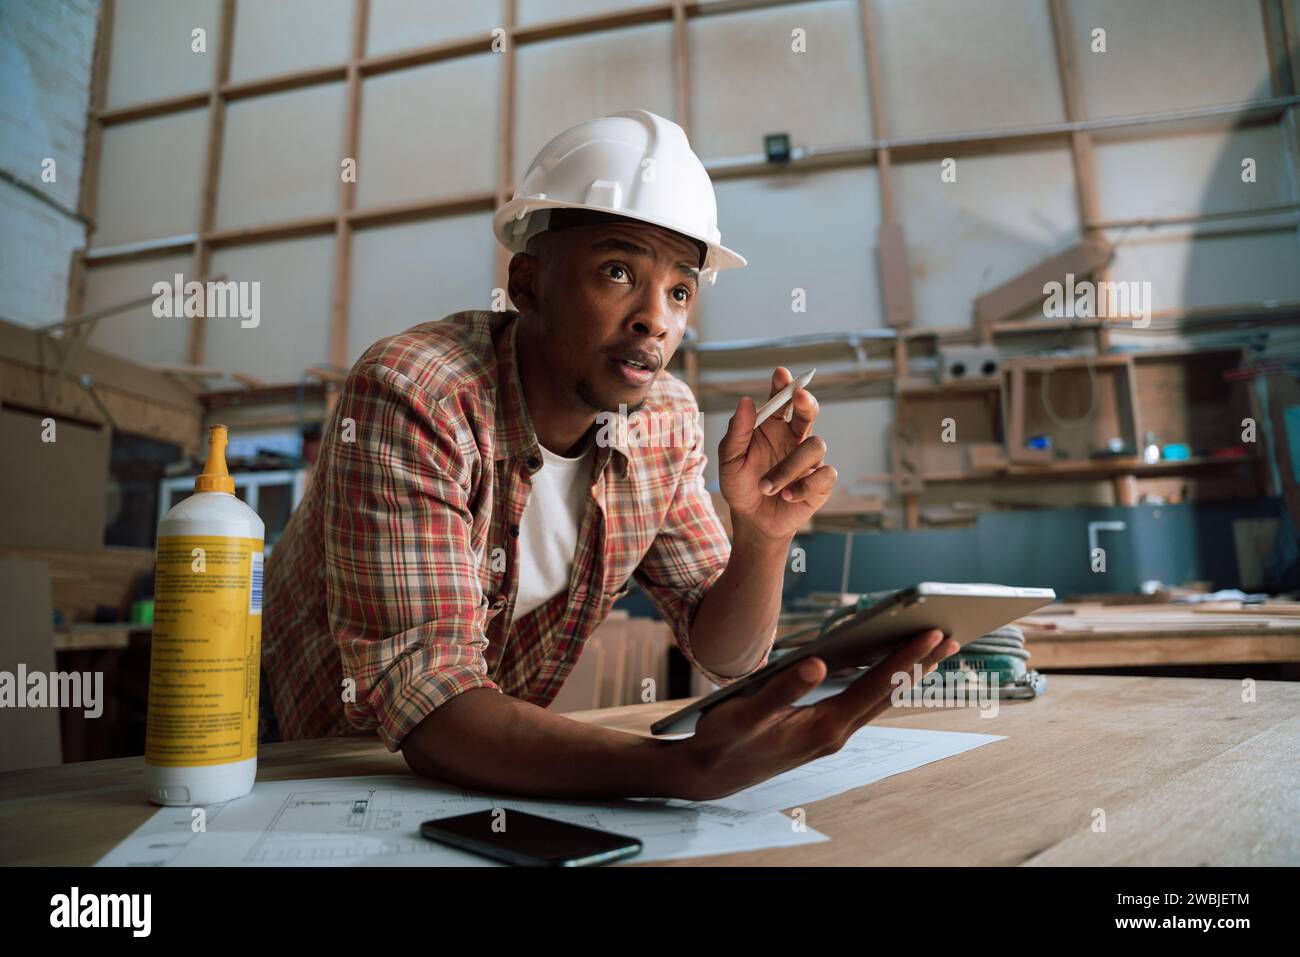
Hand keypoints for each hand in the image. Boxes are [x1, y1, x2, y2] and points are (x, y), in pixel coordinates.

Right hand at [672, 630, 960, 801]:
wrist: (710, 773)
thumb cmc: (725, 739)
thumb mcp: (746, 714)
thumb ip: (781, 690)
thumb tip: (817, 665)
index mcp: (823, 727)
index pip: (874, 687)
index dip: (904, 658)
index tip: (931, 633)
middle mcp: (835, 733)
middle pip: (886, 694)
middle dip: (918, 664)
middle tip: (950, 636)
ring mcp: (831, 734)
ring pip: (878, 700)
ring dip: (906, 673)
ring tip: (932, 650)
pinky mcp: (822, 731)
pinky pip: (862, 702)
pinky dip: (882, 682)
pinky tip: (888, 667)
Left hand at [717, 367, 836, 541]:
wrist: (752, 521)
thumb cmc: (740, 486)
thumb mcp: (729, 462)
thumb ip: (736, 433)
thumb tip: (745, 401)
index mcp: (772, 426)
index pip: (781, 398)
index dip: (784, 384)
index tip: (781, 374)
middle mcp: (793, 437)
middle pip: (808, 410)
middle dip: (806, 401)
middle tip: (800, 395)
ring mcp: (809, 459)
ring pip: (815, 446)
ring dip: (789, 467)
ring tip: (767, 487)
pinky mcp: (820, 482)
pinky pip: (824, 474)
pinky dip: (803, 486)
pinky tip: (786, 496)